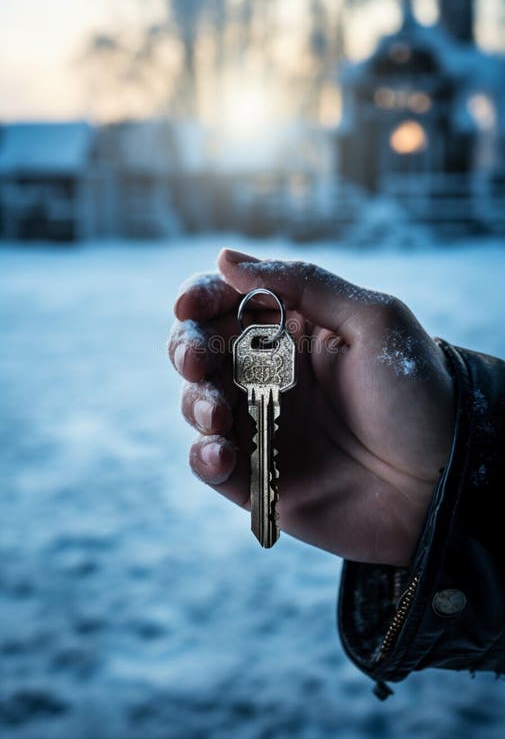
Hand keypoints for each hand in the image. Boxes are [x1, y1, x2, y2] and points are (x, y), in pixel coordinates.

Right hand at [168, 249, 454, 566]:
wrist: (446, 480)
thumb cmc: (419, 394)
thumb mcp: (373, 320)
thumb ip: (303, 283)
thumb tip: (226, 258)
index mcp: (297, 331)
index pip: (230, 304)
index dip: (200, 300)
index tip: (190, 307)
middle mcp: (274, 375)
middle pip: (203, 351)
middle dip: (188, 350)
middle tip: (199, 362)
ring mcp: (266, 426)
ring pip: (198, 404)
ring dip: (195, 402)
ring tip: (219, 413)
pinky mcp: (261, 477)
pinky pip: (211, 465)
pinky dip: (203, 456)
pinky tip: (219, 454)